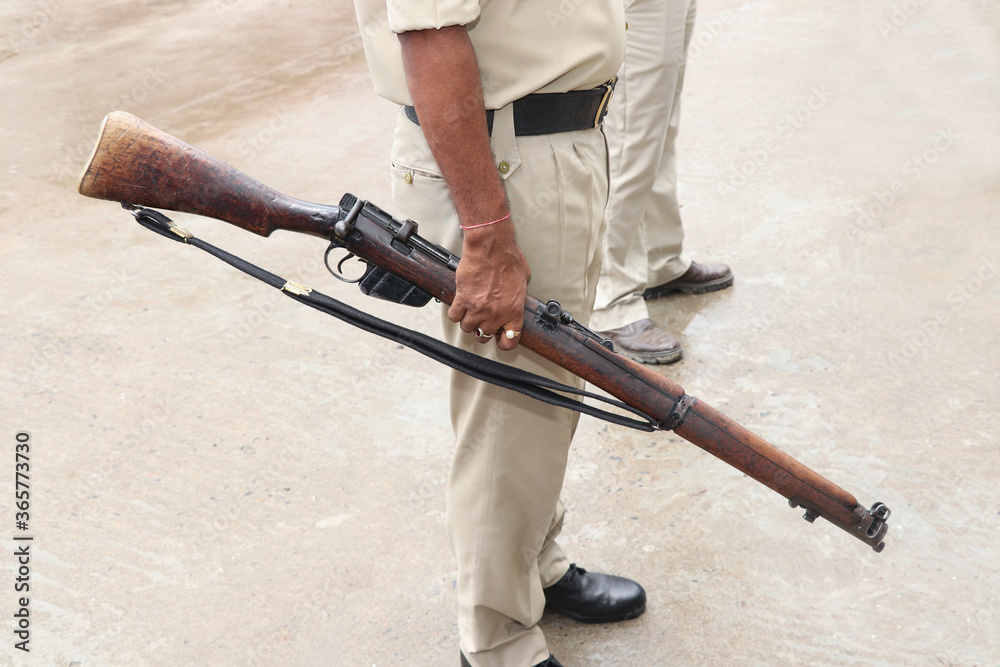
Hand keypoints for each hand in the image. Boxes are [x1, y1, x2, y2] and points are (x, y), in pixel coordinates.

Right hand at [448, 217, 530, 350]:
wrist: (491, 247)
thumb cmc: (507, 258)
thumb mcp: (523, 280)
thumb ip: (518, 295)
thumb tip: (515, 297)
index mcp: (514, 311)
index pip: (510, 340)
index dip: (504, 342)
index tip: (500, 339)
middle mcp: (496, 314)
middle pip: (484, 336)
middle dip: (483, 330)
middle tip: (482, 322)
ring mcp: (478, 308)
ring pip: (467, 328)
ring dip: (467, 321)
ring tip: (469, 312)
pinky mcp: (463, 299)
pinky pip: (454, 316)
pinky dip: (455, 312)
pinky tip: (459, 306)